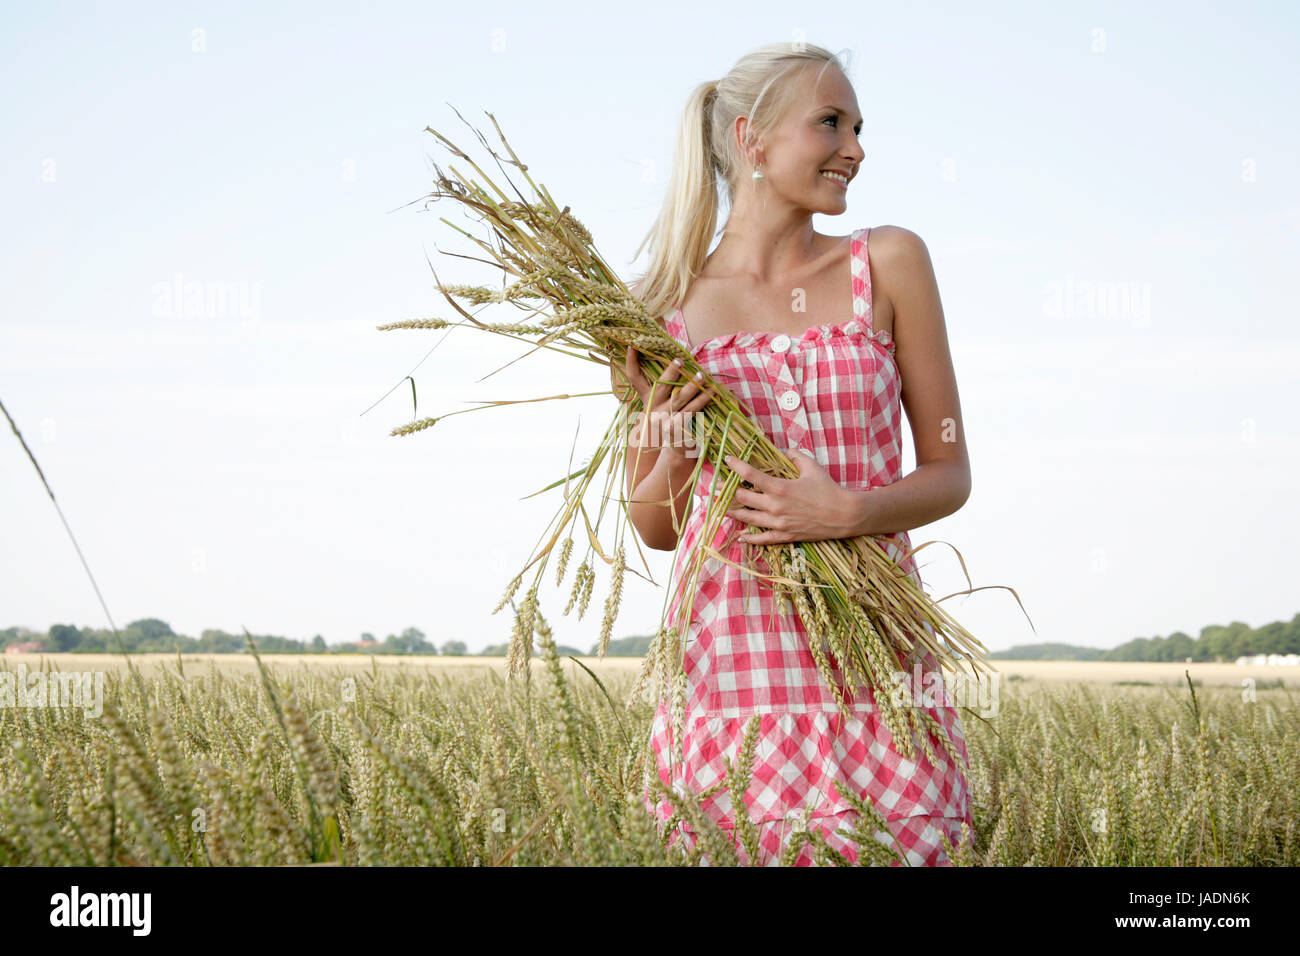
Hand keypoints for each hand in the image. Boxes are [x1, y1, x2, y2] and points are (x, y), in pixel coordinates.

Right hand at [615, 347, 713, 464]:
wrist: (673, 450)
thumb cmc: (669, 420)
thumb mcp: (660, 403)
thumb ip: (664, 384)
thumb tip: (676, 359)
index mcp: (646, 397)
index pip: (633, 376)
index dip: (630, 361)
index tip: (631, 346)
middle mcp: (653, 407)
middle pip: (660, 387)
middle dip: (670, 373)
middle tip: (680, 361)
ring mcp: (664, 419)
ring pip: (679, 400)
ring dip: (692, 386)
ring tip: (703, 375)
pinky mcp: (677, 429)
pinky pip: (692, 412)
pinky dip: (703, 401)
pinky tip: (713, 392)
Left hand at [722, 450, 859, 543]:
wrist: (844, 515)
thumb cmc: (829, 489)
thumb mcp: (812, 467)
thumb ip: (795, 456)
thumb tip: (785, 451)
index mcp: (780, 487)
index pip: (750, 475)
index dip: (736, 466)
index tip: (727, 459)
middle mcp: (775, 506)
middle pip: (743, 498)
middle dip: (727, 491)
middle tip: (716, 486)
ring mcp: (778, 523)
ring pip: (748, 519)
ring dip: (733, 512)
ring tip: (721, 508)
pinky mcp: (785, 536)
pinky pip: (763, 539)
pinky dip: (750, 538)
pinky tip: (741, 536)